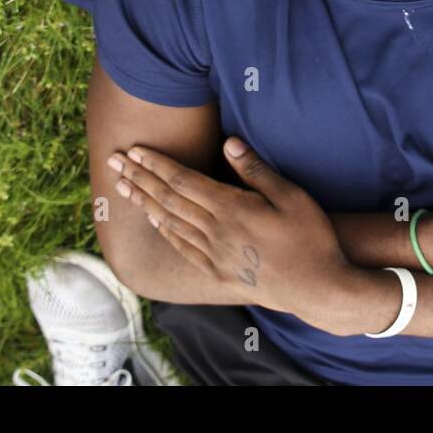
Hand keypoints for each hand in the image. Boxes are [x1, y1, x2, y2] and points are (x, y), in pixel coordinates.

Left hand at [107, 137, 360, 322]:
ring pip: (170, 223)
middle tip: (114, 162)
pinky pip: (183, 248)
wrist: (318, 289)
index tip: (135, 150)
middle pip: (168, 201)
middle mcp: (216, 232)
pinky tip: (154, 221)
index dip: (157, 164)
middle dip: (139, 178)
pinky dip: (164, 231)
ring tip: (123, 187)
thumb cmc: (311, 237)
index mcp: (232, 209)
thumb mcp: (292, 196)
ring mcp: (215, 255)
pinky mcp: (218, 272)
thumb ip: (257, 170)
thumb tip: (228, 144)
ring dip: (143, 203)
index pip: (184, 181)